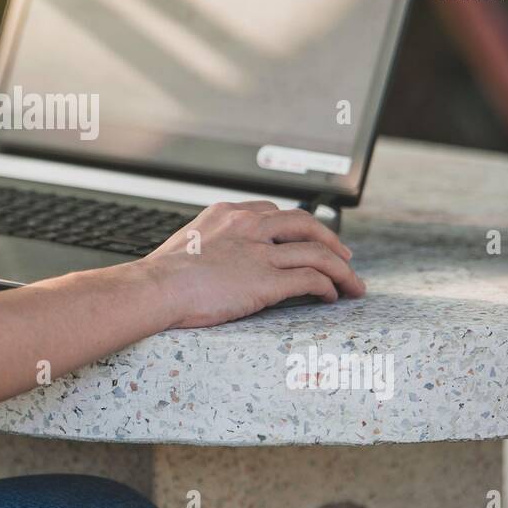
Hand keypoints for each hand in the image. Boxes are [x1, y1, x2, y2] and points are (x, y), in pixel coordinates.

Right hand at [140, 201, 364, 328]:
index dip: (296, 226)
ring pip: (318, 252)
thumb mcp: (188, 243)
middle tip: (344, 255)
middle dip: (330, 239)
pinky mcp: (267, 280)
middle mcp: (249, 226)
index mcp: (228, 214)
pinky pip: (311, 279)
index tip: (304, 237)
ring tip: (351, 284)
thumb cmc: (162, 275)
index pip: (273, 211)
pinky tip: (331, 296)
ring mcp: (260, 252)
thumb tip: (215, 260)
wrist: (156, 288)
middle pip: (305, 223)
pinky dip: (328, 286)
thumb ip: (210, 244)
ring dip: (341, 269)